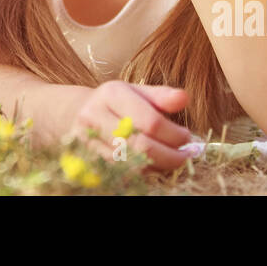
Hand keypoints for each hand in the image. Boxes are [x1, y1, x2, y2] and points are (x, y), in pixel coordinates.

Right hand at [64, 80, 193, 171]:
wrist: (78, 114)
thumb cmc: (117, 102)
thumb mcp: (138, 92)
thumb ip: (161, 95)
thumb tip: (184, 98)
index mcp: (110, 94)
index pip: (150, 121)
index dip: (174, 134)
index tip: (187, 137)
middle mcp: (94, 116)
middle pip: (140, 146)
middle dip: (169, 156)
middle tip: (186, 156)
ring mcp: (86, 141)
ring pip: (130, 164)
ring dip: (157, 166)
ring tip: (172, 160)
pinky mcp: (86, 159)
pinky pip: (120, 173)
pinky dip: (141, 172)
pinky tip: (153, 166)